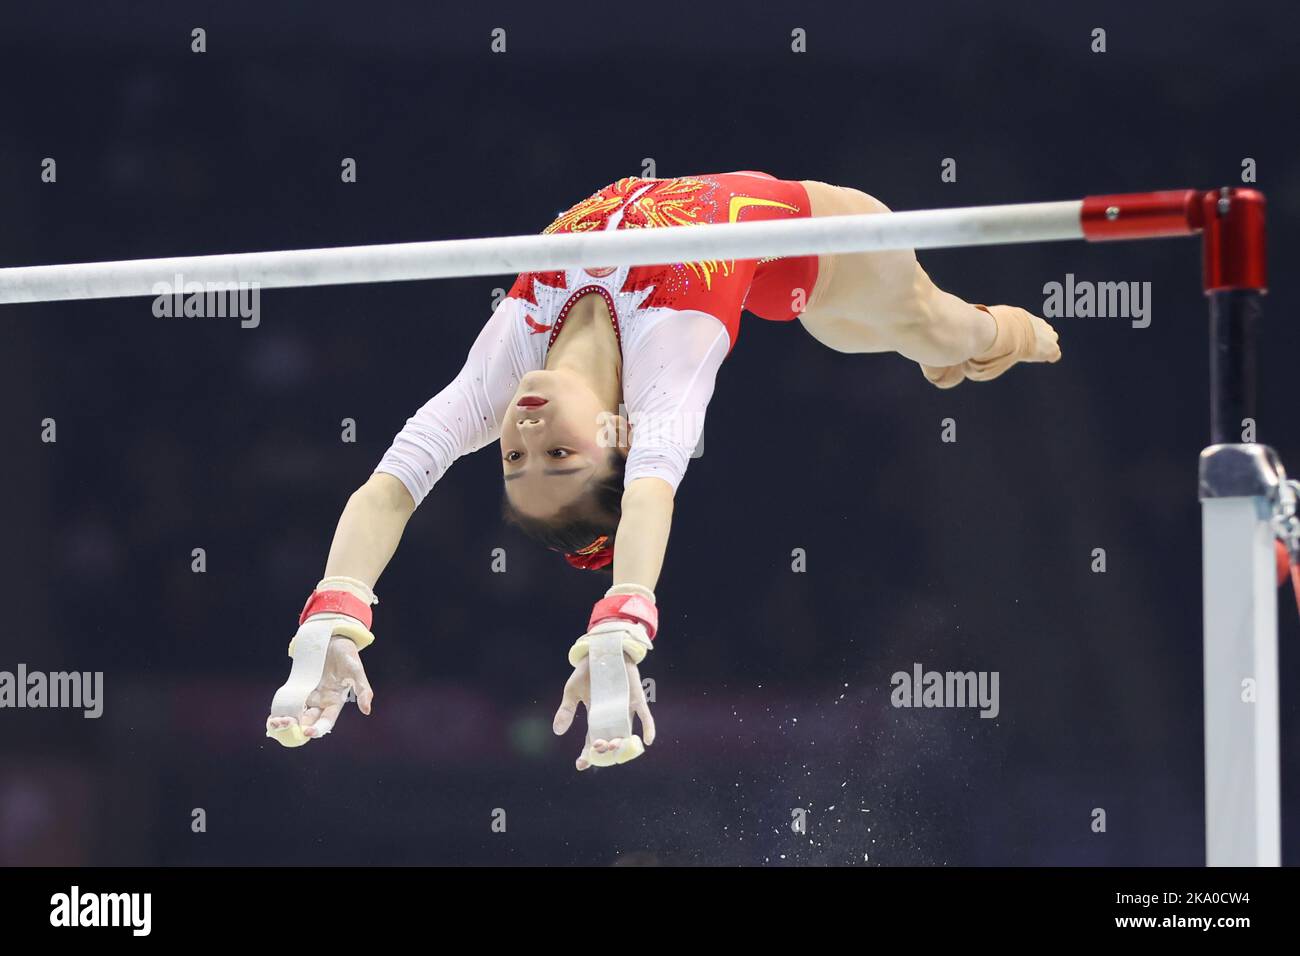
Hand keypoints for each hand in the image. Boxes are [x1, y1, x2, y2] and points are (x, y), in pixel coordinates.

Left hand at [266, 623, 374, 746]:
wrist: (332, 639)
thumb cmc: (347, 654)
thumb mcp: (357, 671)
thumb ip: (363, 690)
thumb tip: (367, 710)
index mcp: (335, 701)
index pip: (326, 721)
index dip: (318, 729)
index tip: (307, 732)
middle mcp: (321, 702)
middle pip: (308, 721)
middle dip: (296, 728)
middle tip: (284, 726)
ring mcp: (308, 695)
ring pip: (296, 715)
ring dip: (286, 722)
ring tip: (275, 723)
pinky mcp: (298, 687)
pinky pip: (288, 703)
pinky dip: (281, 712)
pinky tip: (271, 718)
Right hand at [553, 651, 654, 770]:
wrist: (602, 650)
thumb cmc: (587, 672)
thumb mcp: (572, 691)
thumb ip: (566, 711)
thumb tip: (557, 731)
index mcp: (595, 718)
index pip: (592, 742)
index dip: (588, 756)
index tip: (581, 764)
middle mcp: (612, 717)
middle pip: (610, 742)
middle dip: (604, 750)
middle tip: (598, 747)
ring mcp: (625, 709)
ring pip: (626, 733)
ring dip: (622, 744)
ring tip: (614, 747)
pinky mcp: (636, 699)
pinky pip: (645, 716)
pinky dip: (648, 728)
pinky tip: (647, 740)